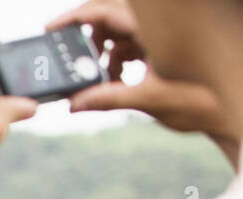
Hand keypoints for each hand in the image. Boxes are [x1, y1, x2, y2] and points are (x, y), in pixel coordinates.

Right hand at [47, 1, 238, 157]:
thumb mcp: (150, 100)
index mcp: (154, 29)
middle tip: (75, 62)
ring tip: (104, 79)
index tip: (51, 29)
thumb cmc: (203, 100)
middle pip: (109, 18)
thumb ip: (110, 99)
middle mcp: (156, 27)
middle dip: (88, 41)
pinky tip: (119, 80)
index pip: (105, 10)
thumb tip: (76, 103)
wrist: (230, 111)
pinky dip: (118, 60)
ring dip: (103, 54)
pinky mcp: (163, 46)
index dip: (74, 17)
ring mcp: (160, 35)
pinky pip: (131, 43)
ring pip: (118, 32)